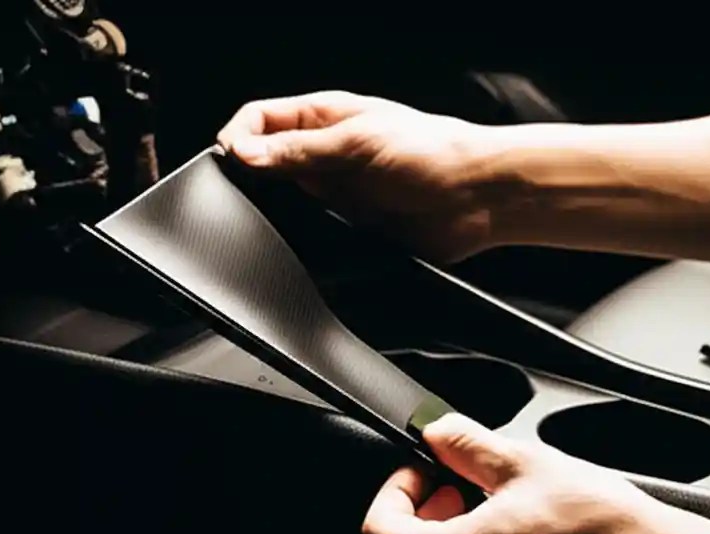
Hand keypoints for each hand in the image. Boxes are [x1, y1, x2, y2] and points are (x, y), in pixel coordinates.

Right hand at [217, 91, 496, 262]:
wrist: (480, 198)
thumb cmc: (434, 154)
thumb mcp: (357, 143)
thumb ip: (299, 151)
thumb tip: (244, 151)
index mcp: (325, 117)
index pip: (259, 119)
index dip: (238, 137)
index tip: (230, 161)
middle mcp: (325, 152)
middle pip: (265, 160)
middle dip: (248, 174)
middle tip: (244, 192)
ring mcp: (336, 189)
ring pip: (283, 198)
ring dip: (273, 208)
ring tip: (270, 216)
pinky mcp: (349, 224)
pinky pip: (311, 230)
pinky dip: (299, 236)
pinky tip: (298, 240)